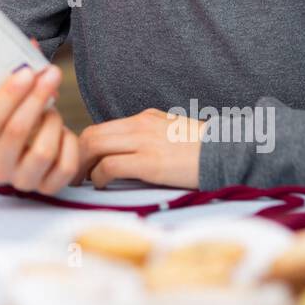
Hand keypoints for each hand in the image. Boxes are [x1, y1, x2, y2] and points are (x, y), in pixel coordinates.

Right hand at [0, 64, 78, 194]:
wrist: (28, 147)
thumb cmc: (12, 117)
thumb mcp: (4, 99)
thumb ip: (12, 72)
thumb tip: (30, 44)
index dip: (9, 95)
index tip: (27, 71)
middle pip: (16, 132)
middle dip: (36, 98)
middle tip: (51, 73)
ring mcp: (22, 181)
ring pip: (43, 151)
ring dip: (52, 121)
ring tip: (53, 108)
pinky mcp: (48, 189)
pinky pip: (66, 167)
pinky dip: (69, 143)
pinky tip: (63, 131)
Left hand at [75, 108, 203, 189]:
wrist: (230, 152)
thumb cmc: (205, 149)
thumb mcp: (173, 133)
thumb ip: (150, 137)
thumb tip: (129, 153)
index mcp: (145, 118)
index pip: (101, 127)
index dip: (85, 147)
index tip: (81, 164)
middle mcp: (140, 125)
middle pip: (91, 134)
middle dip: (76, 156)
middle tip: (74, 176)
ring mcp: (144, 141)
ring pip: (94, 146)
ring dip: (82, 166)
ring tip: (82, 182)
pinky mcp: (150, 162)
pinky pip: (110, 166)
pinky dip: (99, 177)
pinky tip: (101, 186)